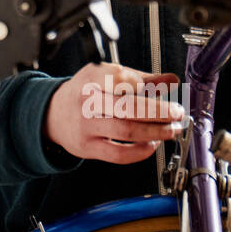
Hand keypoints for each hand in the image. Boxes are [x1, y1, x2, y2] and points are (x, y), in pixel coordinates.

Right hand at [44, 62, 184, 164]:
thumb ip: (141, 79)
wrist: (53, 114)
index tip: (167, 88)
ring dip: (155, 132)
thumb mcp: (108, 77)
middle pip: (127, 107)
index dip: (146, 84)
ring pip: (126, 130)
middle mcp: (87, 101)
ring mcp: (86, 125)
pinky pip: (118, 153)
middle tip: (177, 112)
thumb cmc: (86, 93)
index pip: (121, 78)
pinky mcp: (87, 147)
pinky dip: (140, 151)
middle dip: (159, 111)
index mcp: (92, 78)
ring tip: (171, 130)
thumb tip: (173, 81)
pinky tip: (152, 144)